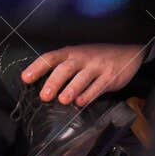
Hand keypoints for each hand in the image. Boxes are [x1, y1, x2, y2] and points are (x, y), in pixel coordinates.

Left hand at [20, 42, 146, 108]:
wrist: (128, 52)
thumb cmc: (96, 58)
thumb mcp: (79, 57)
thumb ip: (62, 69)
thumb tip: (40, 87)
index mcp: (71, 53)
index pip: (51, 57)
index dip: (37, 67)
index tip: (25, 78)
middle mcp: (83, 58)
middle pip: (65, 68)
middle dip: (54, 82)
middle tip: (44, 96)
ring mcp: (97, 67)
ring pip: (82, 77)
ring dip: (71, 89)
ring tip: (63, 100)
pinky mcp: (110, 76)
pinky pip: (99, 86)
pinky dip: (89, 95)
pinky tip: (81, 103)